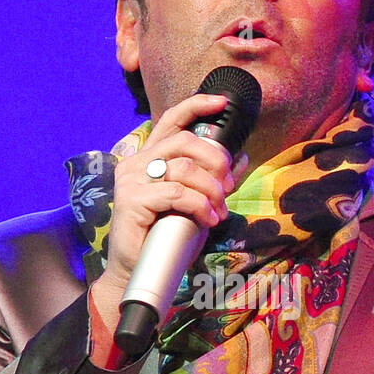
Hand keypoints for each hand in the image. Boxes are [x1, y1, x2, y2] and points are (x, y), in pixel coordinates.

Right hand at [97, 92, 250, 298]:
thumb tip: (241, 158)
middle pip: (185, 142)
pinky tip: (208, 219)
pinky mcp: (133, 200)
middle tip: (227, 185)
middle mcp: (136, 163)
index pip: (172, 120)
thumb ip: (214, 180)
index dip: (197, 106)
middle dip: (216, 161)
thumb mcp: (197, 203)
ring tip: (218, 211)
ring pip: (184, 169)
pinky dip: (200, 206)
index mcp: (148, 157)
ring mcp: (131, 181)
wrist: (139, 270)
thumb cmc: (166, 237)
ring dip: (211, 190)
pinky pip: (177, 194)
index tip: (222, 103)